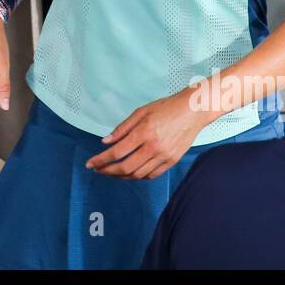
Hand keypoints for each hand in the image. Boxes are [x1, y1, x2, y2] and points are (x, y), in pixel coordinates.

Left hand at [85, 89, 208, 179]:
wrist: (193, 111)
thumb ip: (122, 128)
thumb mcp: (141, 112)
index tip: (90, 164)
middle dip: (108, 171)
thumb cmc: (167, 107)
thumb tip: (105, 142)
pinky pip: (152, 175)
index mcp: (144, 132)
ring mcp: (164, 156)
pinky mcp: (172, 161)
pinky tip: (130, 172)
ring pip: (138, 174)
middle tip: (98, 170)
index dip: (101, 160)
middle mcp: (154, 147)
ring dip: (121, 176)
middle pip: (125, 167)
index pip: (117, 152)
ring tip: (112, 172)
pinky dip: (138, 176)